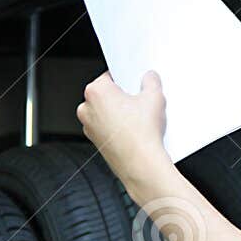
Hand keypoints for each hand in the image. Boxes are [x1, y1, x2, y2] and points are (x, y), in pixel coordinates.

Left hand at [76, 69, 170, 193]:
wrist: (141, 165)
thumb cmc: (141, 134)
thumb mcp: (154, 97)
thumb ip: (151, 81)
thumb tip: (149, 78)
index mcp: (96, 91)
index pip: (110, 76)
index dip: (126, 79)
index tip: (135, 83)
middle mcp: (86, 108)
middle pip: (107, 94)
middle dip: (122, 96)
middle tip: (140, 102)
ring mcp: (88, 126)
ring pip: (105, 111)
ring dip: (119, 112)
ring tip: (140, 119)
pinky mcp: (95, 141)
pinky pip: (106, 127)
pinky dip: (117, 127)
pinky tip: (135, 131)